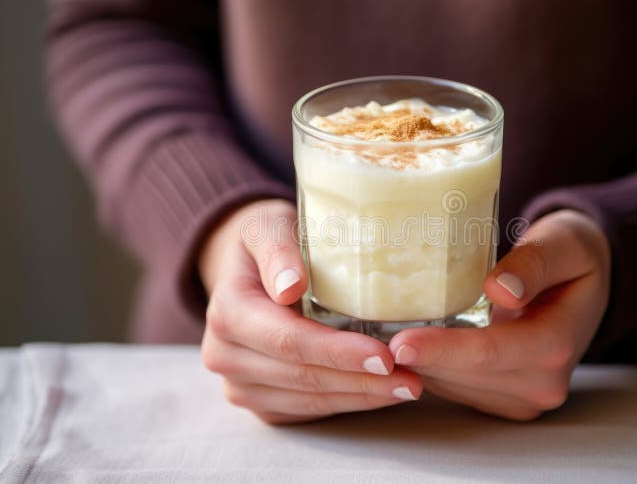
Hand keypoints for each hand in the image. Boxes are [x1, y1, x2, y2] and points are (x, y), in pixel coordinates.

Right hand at [199, 199, 421, 423]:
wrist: (245, 269)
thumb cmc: (267, 242)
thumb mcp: (269, 227)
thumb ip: (278, 251)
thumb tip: (290, 286)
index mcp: (228, 313)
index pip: (289, 340)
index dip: (338, 352)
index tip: (385, 356)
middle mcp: (225, 356)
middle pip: (303, 377)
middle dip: (361, 381)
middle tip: (412, 379)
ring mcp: (239, 385)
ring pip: (308, 400)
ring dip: (360, 397)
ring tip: (407, 387)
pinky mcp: (259, 402)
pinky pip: (307, 410)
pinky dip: (347, 402)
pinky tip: (380, 392)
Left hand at [388, 209, 610, 420]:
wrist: (586, 281)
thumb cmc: (572, 255)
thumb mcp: (562, 243)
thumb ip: (534, 263)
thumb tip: (499, 290)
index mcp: (557, 344)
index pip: (491, 353)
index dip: (444, 349)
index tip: (400, 342)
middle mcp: (543, 382)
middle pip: (466, 375)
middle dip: (419, 360)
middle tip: (369, 342)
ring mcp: (524, 396)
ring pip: (456, 387)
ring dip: (419, 367)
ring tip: (377, 340)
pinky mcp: (505, 398)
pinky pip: (457, 389)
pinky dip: (430, 369)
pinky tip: (406, 344)